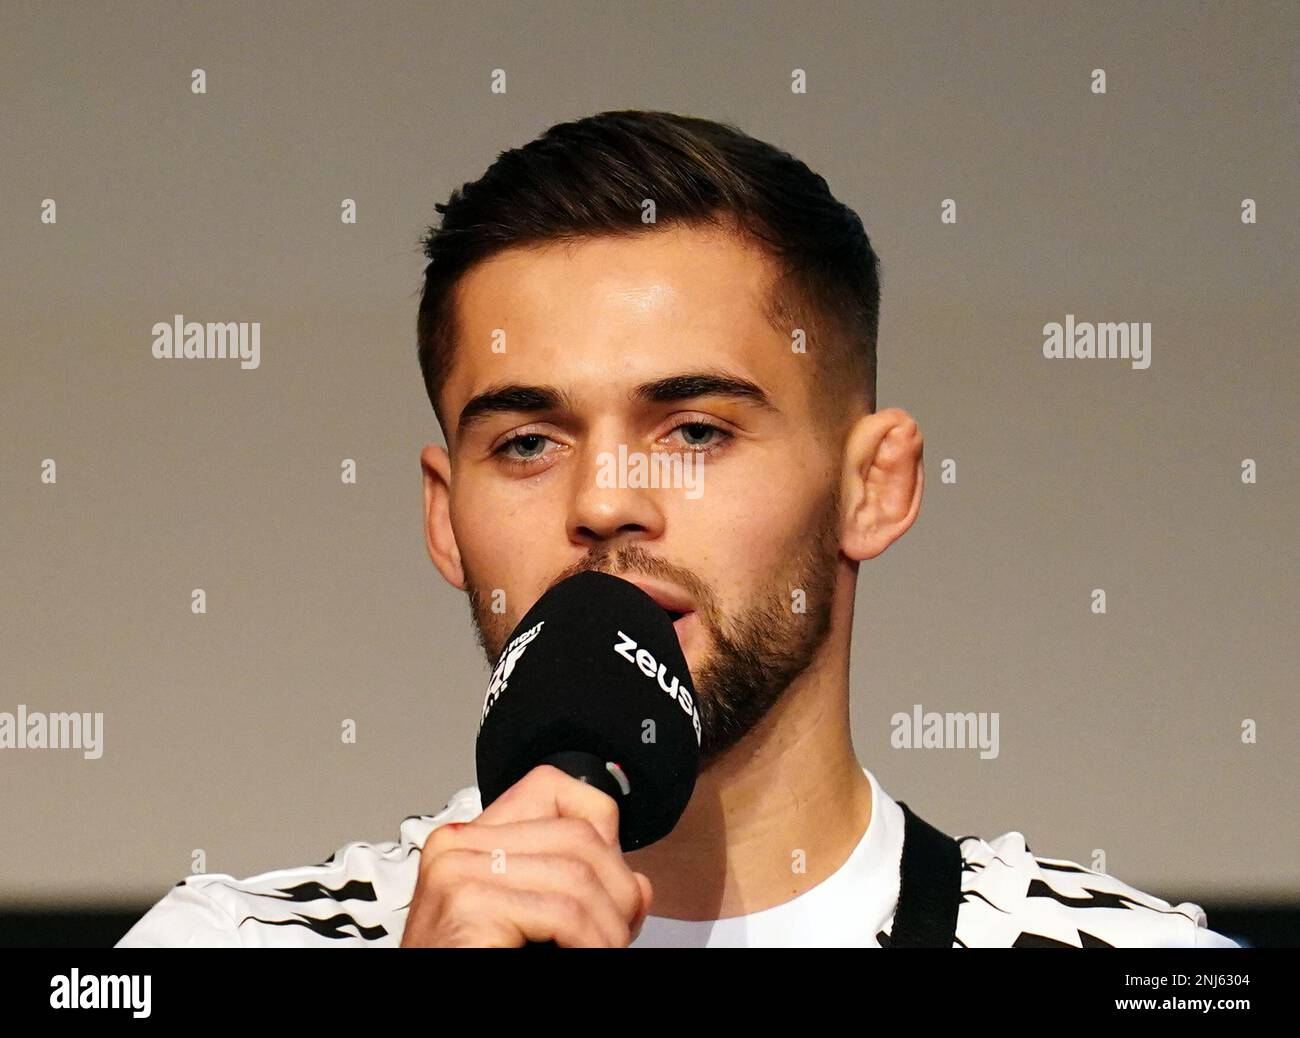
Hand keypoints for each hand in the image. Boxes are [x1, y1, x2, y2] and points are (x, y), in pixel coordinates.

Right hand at [400, 764, 653, 946]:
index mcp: (469, 839)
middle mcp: (457, 845)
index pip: (552, 787)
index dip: (601, 828)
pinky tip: (581, 959)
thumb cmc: (480, 962)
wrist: (436, 1018)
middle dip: (617, 888)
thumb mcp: (531, 919)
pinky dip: (589, 944)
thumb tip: (637, 886)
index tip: (610, 883)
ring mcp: (457, 870)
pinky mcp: (467, 904)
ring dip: (608, 926)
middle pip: (578, 835)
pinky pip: (562, 913)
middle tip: (618, 933)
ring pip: (578, 875)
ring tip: (603, 952)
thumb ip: (574, 890)